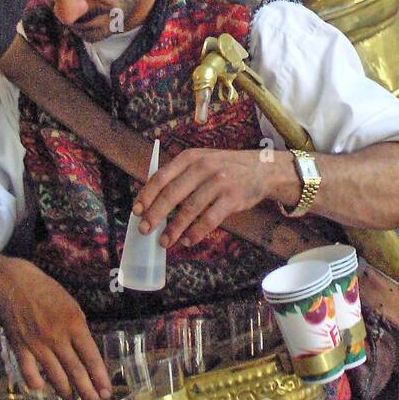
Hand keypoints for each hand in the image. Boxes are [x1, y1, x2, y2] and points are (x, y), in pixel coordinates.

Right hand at [0, 257, 110, 399]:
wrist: (14, 285)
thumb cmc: (46, 291)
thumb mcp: (71, 304)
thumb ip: (79, 328)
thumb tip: (86, 352)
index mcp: (75, 324)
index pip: (91, 357)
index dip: (100, 377)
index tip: (107, 391)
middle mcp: (58, 337)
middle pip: (76, 371)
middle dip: (87, 391)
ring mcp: (38, 345)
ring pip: (55, 375)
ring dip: (65, 390)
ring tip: (71, 398)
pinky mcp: (21, 348)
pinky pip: (29, 372)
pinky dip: (36, 383)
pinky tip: (42, 388)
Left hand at [133, 147, 277, 248]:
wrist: (261, 168)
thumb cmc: (226, 168)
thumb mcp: (202, 161)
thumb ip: (181, 175)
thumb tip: (153, 201)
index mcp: (190, 157)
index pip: (162, 176)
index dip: (147, 195)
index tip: (136, 211)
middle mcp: (203, 167)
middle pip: (172, 194)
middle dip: (155, 214)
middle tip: (145, 230)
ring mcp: (218, 182)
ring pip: (189, 209)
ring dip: (174, 229)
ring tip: (164, 241)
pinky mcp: (232, 198)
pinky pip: (209, 219)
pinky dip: (196, 233)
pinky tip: (188, 240)